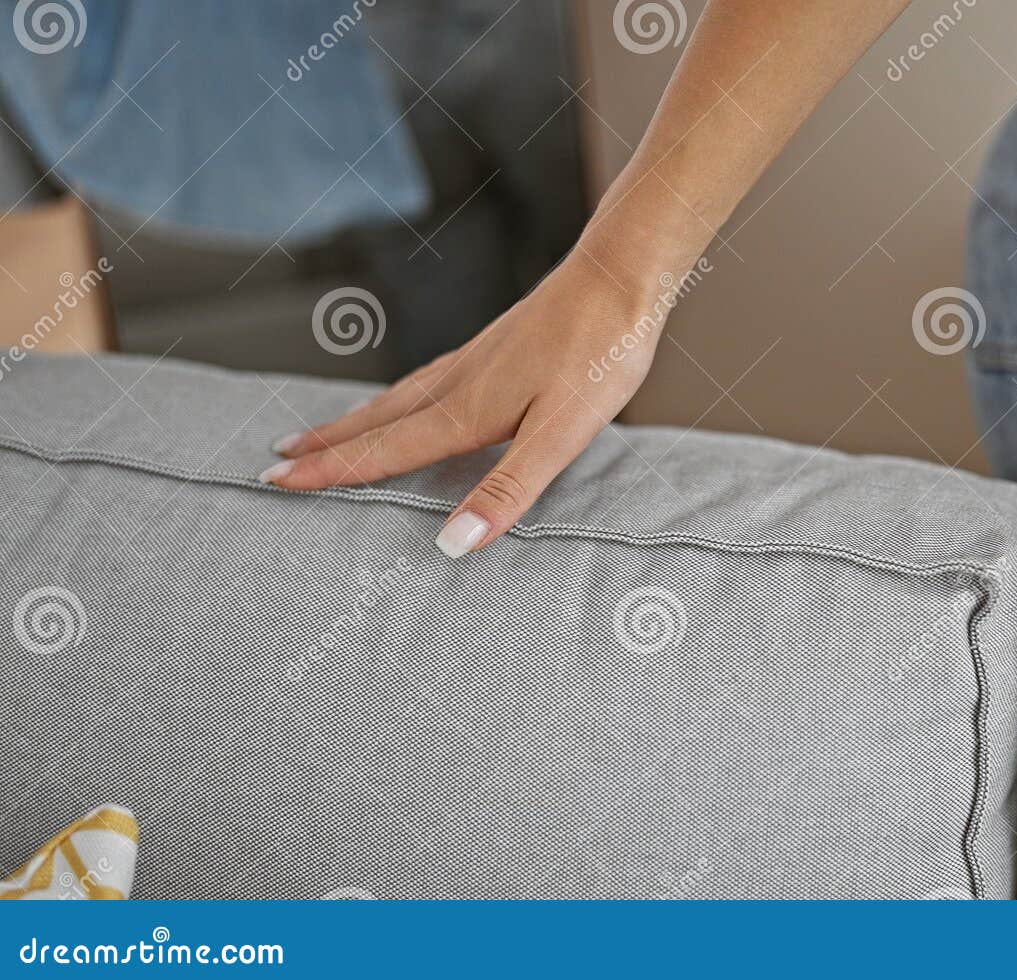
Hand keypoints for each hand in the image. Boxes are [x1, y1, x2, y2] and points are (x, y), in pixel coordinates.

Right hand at [260, 246, 668, 557]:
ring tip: (320, 433)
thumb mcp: (560, 436)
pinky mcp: (496, 346)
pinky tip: (410, 397)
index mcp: (466, 412)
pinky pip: (427, 380)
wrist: (622, 277)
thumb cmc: (599, 355)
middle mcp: (458, 383)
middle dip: (325, 444)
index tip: (274, 484)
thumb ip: (508, 490)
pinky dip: (396, 396)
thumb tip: (452, 545)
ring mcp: (475, 359)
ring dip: (354, 418)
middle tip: (274, 461)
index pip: (384, 452)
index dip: (330, 472)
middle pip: (377, 420)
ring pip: (398, 397)